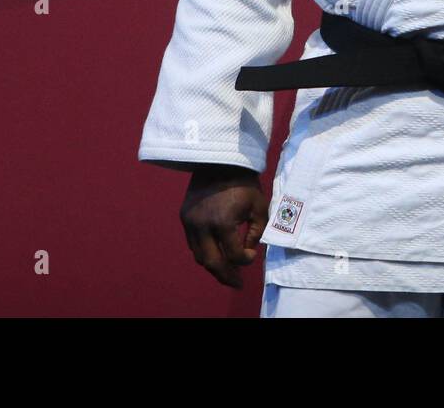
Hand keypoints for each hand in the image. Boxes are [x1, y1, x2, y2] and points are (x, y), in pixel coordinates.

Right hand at [179, 164, 268, 288]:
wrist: (219, 159)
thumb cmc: (244, 181)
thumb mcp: (259, 206)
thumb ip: (256, 232)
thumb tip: (248, 250)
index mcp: (222, 222)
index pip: (233, 254)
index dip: (245, 259)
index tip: (252, 255)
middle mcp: (201, 225)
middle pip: (211, 262)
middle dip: (225, 275)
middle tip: (236, 284)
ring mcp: (189, 221)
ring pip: (199, 255)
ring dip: (213, 265)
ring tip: (227, 272)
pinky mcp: (184, 216)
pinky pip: (193, 242)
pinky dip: (204, 251)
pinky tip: (216, 254)